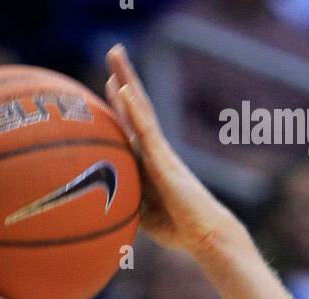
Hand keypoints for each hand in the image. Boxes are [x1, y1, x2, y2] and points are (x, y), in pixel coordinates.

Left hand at [105, 45, 238, 259]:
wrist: (205, 235)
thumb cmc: (179, 229)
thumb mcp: (143, 215)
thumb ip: (127, 202)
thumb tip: (104, 206)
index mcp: (150, 162)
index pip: (132, 127)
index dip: (121, 105)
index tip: (109, 83)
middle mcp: (155, 150)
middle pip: (137, 108)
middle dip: (125, 79)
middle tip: (113, 52)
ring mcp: (160, 152)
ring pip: (141, 109)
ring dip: (127, 80)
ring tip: (115, 54)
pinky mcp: (165, 161)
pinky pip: (146, 130)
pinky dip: (134, 109)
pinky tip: (123, 89)